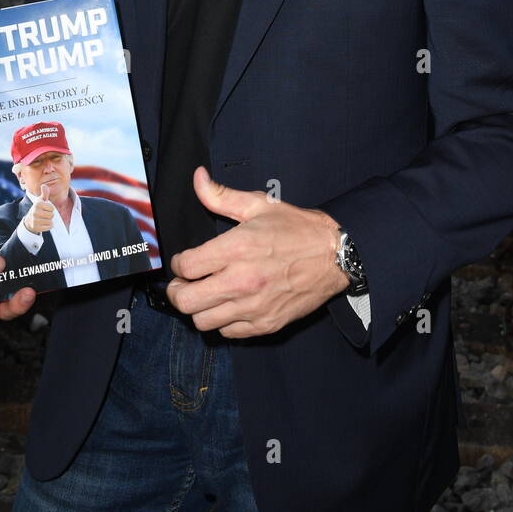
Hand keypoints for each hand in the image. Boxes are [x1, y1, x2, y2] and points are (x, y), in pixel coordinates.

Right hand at [23, 183, 55, 233]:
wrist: (30, 220)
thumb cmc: (38, 209)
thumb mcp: (41, 200)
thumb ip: (44, 193)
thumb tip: (44, 185)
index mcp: (37, 204)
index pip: (52, 208)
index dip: (50, 209)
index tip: (46, 209)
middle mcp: (35, 212)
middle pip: (51, 215)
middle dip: (50, 215)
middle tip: (45, 214)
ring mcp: (35, 220)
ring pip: (50, 222)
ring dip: (49, 221)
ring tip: (44, 219)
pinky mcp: (36, 227)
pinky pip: (49, 227)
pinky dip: (48, 226)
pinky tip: (44, 224)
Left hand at [166, 166, 349, 337]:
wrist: (334, 255)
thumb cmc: (297, 228)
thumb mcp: (259, 204)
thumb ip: (221, 196)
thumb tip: (197, 178)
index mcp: (237, 248)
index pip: (185, 267)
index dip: (177, 264)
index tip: (184, 261)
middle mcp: (242, 281)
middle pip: (186, 301)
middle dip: (177, 292)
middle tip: (184, 283)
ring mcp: (254, 307)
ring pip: (202, 322)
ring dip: (199, 308)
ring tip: (207, 295)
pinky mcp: (266, 325)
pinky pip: (227, 333)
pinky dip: (223, 322)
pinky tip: (230, 305)